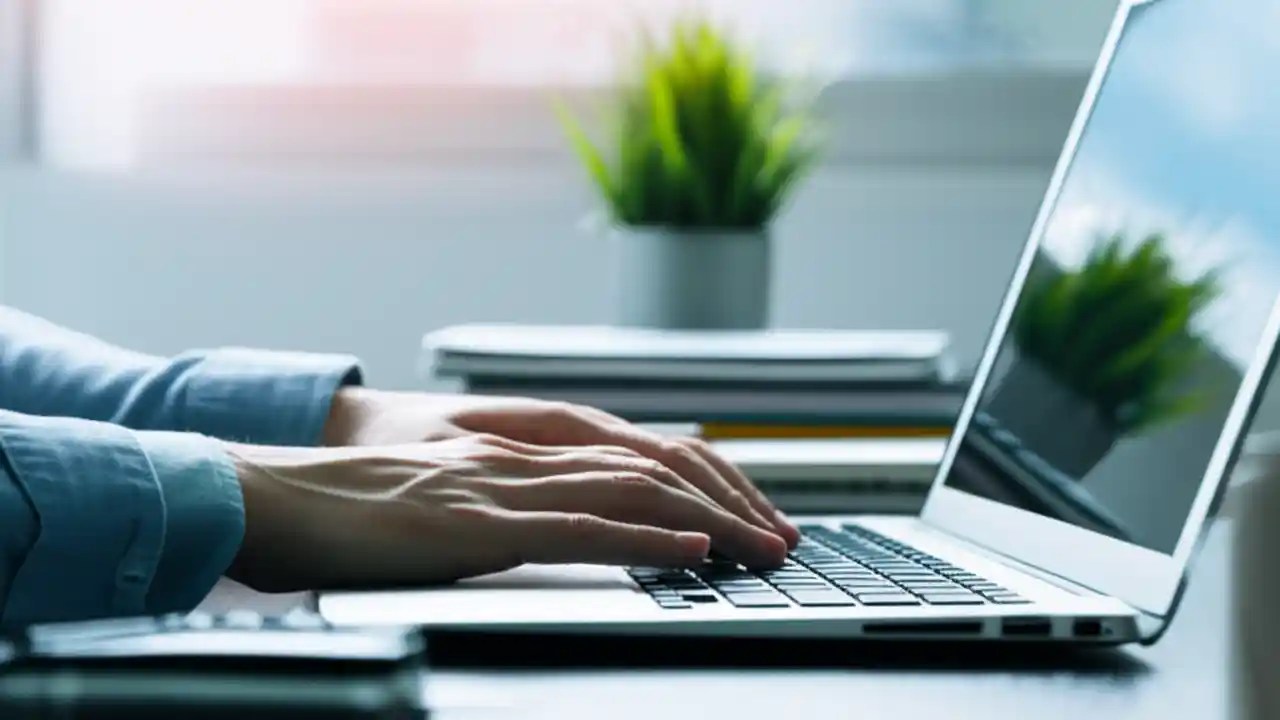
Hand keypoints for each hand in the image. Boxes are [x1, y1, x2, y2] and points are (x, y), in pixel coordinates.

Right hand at [224, 435, 788, 592]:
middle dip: (729, 503)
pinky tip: (689, 549)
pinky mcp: (479, 525)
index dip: (702, 486)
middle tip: (782, 538)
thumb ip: (499, 506)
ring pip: (631, 491)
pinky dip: (645, 538)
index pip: (634, 459)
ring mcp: (504, 486)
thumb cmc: (351, 509)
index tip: (749, 519)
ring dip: (708, 521)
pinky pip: (579, 527)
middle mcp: (524, 458)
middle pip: (652, 469)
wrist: (277, 497)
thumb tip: (550, 526)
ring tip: (761, 547)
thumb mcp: (444, 503)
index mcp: (519, 453)